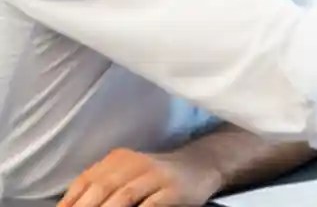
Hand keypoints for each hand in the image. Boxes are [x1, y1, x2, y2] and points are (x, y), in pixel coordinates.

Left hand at [57, 148, 220, 206]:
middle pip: (101, 189)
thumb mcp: (127, 173)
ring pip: (123, 197)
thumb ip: (102, 186)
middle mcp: (135, 163)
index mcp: (117, 159)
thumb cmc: (157, 176)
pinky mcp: (173, 190)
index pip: (85, 182)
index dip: (69, 202)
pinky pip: (150, 206)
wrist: (201, 165)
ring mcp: (156, 175)